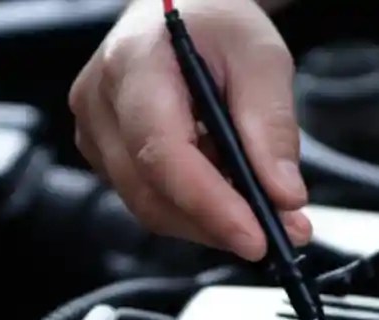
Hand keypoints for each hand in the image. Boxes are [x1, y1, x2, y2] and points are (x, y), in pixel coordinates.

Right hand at [69, 0, 309, 260]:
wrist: (183, 8)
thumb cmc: (216, 23)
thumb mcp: (261, 58)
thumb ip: (272, 127)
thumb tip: (283, 195)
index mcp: (133, 64)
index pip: (163, 153)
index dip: (210, 205)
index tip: (256, 237)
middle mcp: (100, 102)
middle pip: (153, 193)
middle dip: (220, 224)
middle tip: (282, 231)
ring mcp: (95, 132)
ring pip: (151, 207)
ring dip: (211, 222)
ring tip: (265, 210)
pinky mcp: (104, 155)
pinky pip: (149, 199)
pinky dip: (194, 208)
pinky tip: (228, 190)